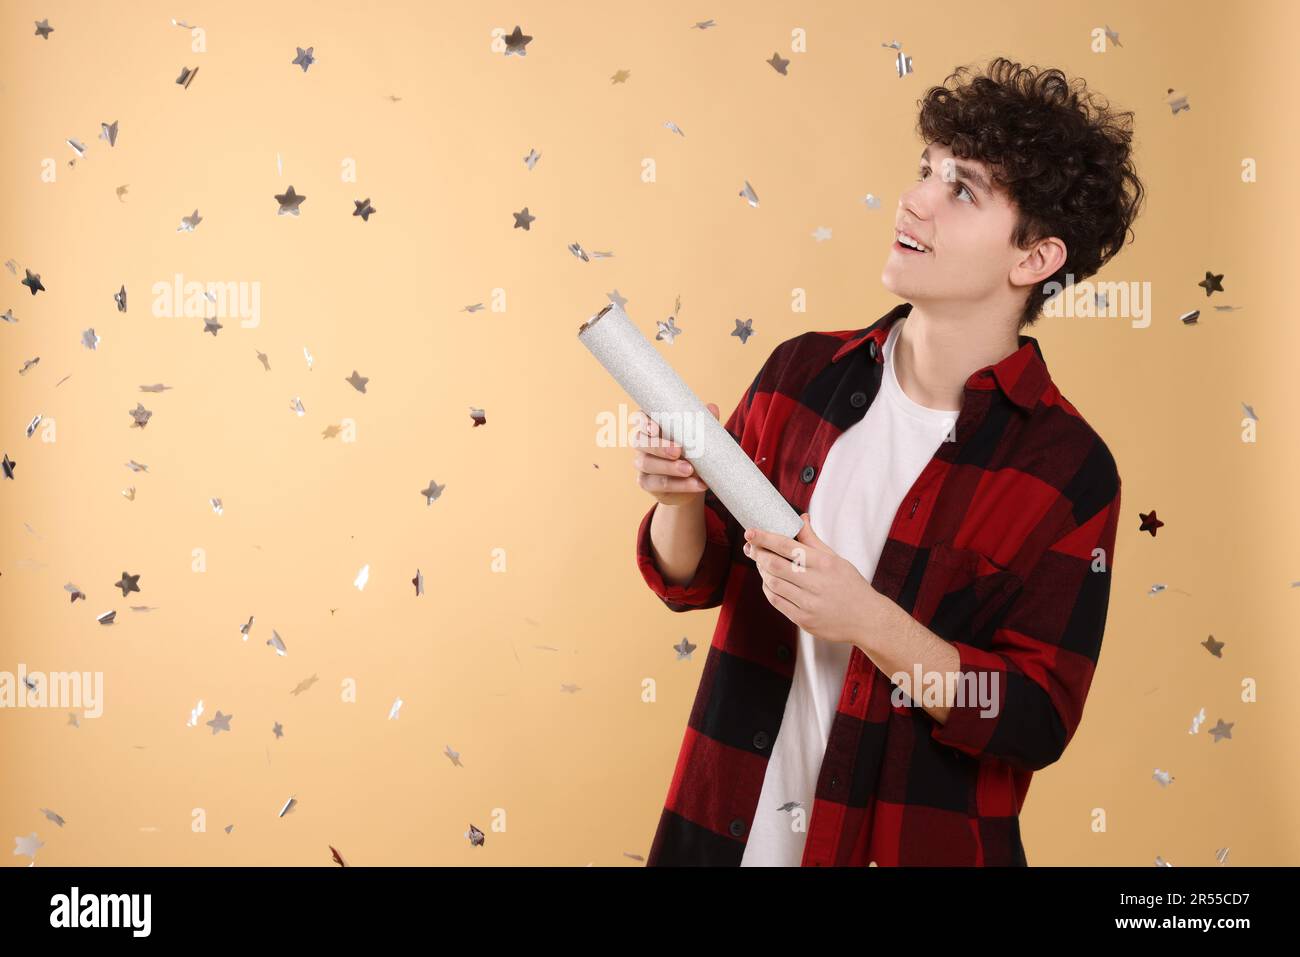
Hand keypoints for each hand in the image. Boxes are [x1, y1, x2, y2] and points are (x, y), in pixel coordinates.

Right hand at [631, 403, 717, 506]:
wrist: (694, 480)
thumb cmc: (693, 450)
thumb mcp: (700, 435)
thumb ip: (703, 422)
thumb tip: (711, 408)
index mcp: (652, 426)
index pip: (640, 419)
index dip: (644, 422)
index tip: (656, 428)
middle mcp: (642, 443)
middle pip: (641, 442)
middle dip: (659, 446)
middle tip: (678, 450)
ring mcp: (642, 463)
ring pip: (648, 464)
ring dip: (670, 467)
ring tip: (690, 470)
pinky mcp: (646, 482)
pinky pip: (658, 484)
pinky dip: (679, 485)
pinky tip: (696, 484)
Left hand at [743, 512, 885, 644]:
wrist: (867, 620)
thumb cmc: (851, 586)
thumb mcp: (835, 559)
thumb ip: (813, 540)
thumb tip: (800, 519)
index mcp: (824, 563)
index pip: (787, 546)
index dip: (765, 538)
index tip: (751, 532)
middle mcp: (816, 583)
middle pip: (774, 565)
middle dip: (759, 554)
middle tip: (752, 547)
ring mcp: (809, 604)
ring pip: (772, 583)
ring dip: (762, 571)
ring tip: (762, 563)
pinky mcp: (803, 620)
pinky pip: (776, 602)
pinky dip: (768, 589)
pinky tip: (770, 581)